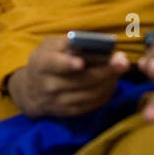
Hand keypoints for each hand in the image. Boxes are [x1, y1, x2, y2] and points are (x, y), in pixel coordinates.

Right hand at [8, 35, 129, 118]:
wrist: (31, 91)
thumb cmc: (45, 61)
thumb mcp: (49, 46)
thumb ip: (67, 43)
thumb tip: (92, 42)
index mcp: (42, 64)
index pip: (55, 65)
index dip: (68, 64)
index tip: (81, 63)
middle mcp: (49, 85)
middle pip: (82, 80)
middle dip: (105, 70)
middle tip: (122, 60)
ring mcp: (60, 101)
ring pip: (92, 92)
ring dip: (110, 80)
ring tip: (121, 67)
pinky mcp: (71, 112)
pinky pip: (94, 103)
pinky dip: (107, 91)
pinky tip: (112, 80)